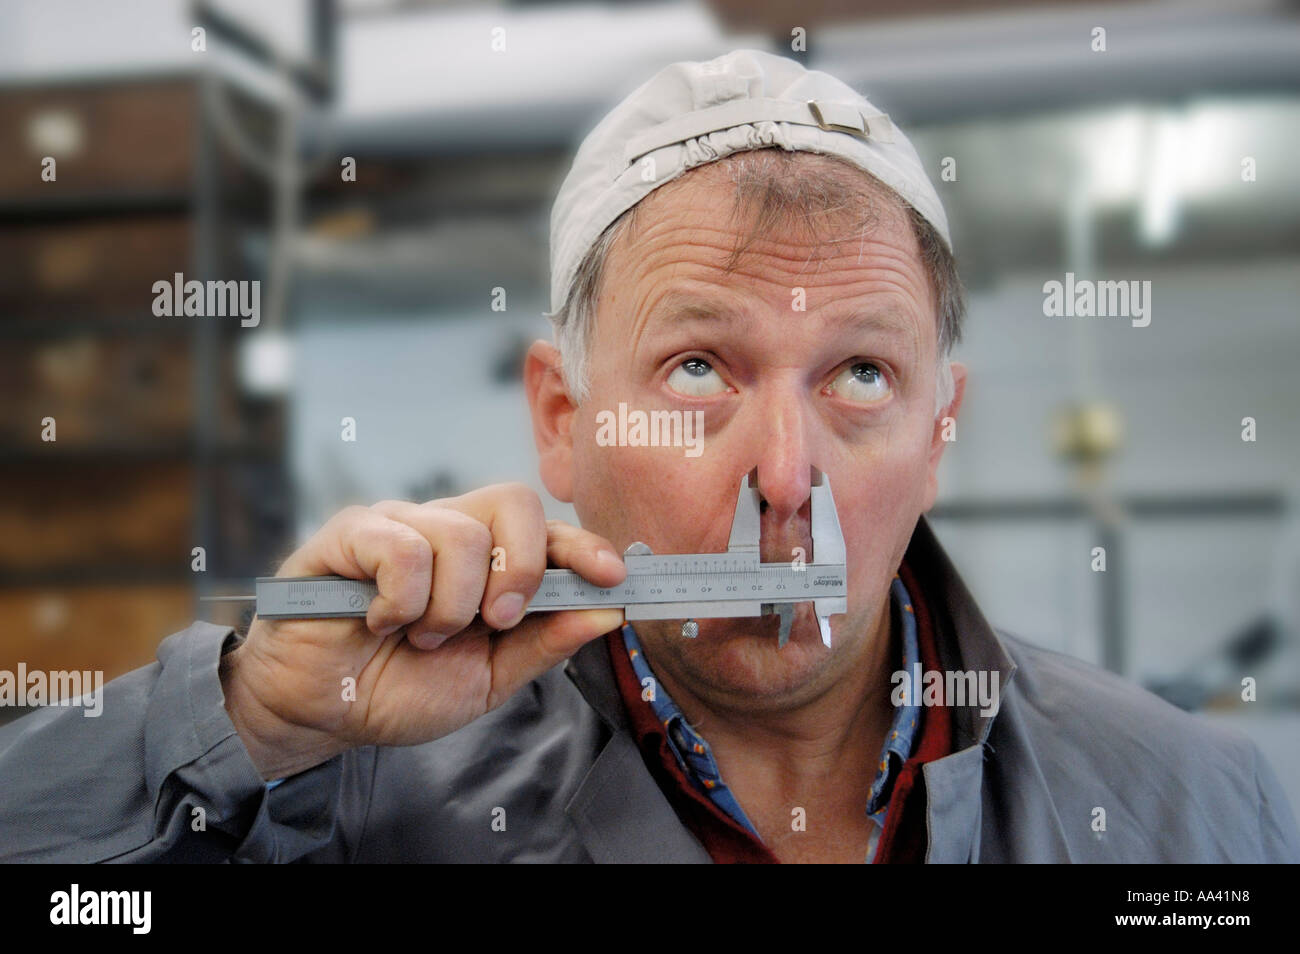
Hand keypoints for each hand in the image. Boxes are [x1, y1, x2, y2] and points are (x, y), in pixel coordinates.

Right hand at [219, 483, 625, 779]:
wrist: (321, 712)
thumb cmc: (399, 688)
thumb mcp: (488, 679)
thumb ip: (545, 643)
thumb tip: (610, 612)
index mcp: (487, 561)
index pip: (547, 529)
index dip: (584, 546)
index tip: (613, 577)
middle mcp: (447, 530)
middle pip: (514, 500)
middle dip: (522, 568)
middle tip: (495, 623)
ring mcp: (400, 524)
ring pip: (463, 535)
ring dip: (451, 606)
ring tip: (420, 636)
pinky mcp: (351, 532)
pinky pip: (405, 547)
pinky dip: (403, 599)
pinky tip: (382, 620)